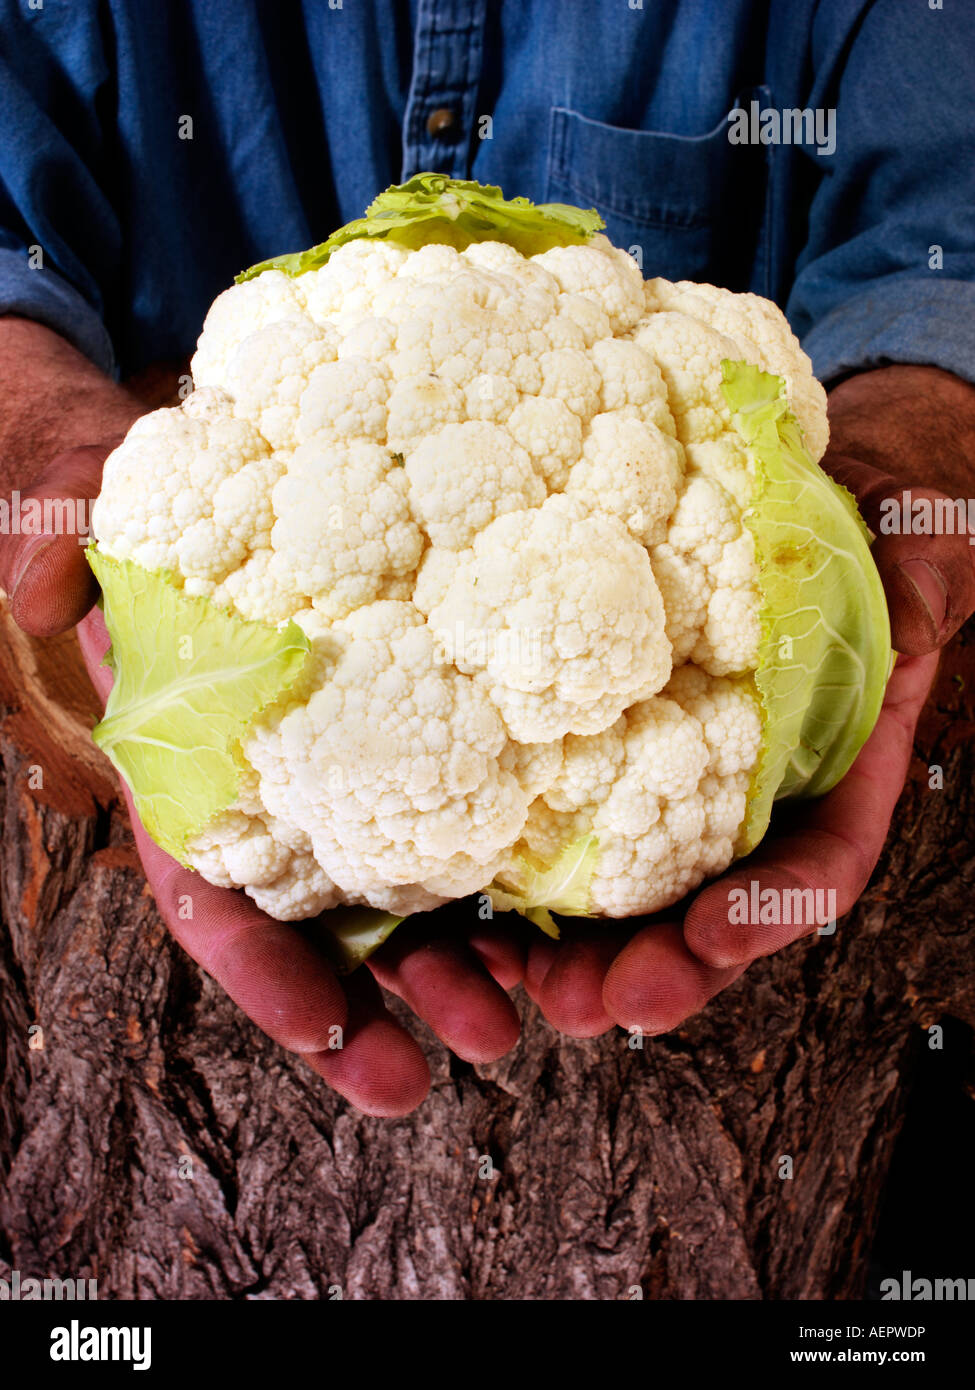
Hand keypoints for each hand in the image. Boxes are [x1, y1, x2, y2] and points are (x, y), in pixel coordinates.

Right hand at [2, 445, 524, 1115]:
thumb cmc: (139, 507)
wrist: (213, 469)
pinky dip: (493, 875)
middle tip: (444, 1064)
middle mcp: (271, 796)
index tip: (319, 1034)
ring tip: (516, 1020)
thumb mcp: (75, 507)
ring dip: (450, 964)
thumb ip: (47, 542)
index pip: (207, 898)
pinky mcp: (412, 732)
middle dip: (379, 1004)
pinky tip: (545, 916)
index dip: (259, 973)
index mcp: (187, 774)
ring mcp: (347, 771)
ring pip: (399, 893)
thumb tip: (38, 587)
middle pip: (322, 927)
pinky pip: (456, 815)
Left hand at [518, 366, 974, 1037]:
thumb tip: (916, 584)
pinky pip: (574, 834)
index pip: (820, 861)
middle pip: (716, 910)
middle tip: (602, 1003)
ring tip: (528, 986)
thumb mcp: (915, 533)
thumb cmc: (866, 526)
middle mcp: (758, 797)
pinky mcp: (613, 759)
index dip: (772, 909)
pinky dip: (535, 887)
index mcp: (838, 765)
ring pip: (640, 897)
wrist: (805, 509)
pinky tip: (486, 915)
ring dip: (588, 957)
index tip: (716, 935)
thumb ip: (923, 568)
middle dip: (665, 968)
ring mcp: (682, 786)